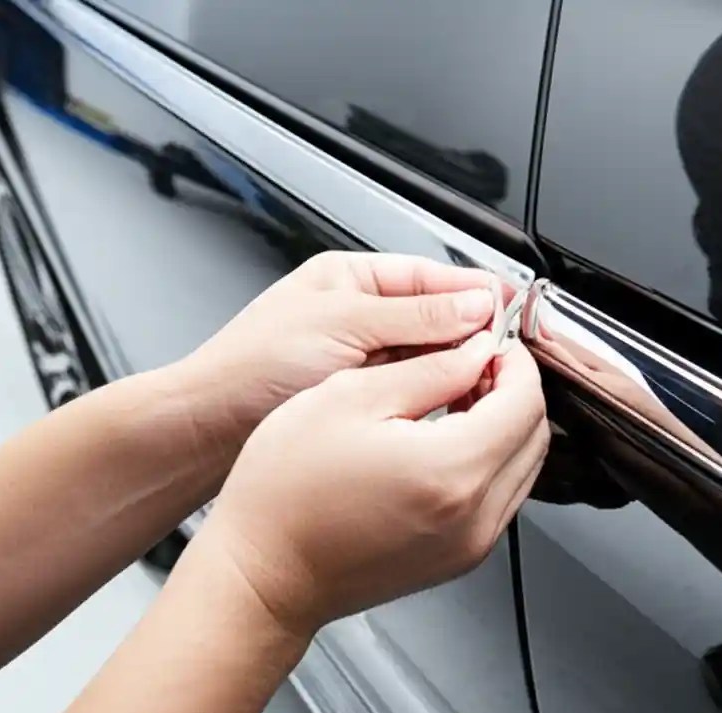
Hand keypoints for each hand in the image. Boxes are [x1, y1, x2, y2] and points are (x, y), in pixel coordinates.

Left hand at [169, 251, 503, 449]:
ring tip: (483, 378)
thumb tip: (475, 304)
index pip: (433, 275)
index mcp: (353, 279)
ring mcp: (363, 358)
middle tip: (503, 351)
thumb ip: (416, 316)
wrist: (209, 428)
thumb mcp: (342, 325)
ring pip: (431, 357)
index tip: (512, 307)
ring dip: (455, 367)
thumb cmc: (251, 366)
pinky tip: (451, 406)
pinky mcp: (362, 398)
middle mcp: (362, 315)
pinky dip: (436, 396)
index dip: (475, 290)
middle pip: (438, 317)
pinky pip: (415, 391)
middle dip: (470, 333)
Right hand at [193, 333, 548, 637]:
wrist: (263, 575)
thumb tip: (477, 351)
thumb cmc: (285, 494)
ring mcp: (471, 544)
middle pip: (534, 435)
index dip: (514, 361)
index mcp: (452, 469)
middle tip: (473, 365)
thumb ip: (430, 369)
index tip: (490, 342)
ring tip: (456, 399)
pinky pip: (501, 497)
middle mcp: (475, 515)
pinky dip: (489, 461)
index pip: (525, 401)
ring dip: (503, 425)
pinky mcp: (460, 558)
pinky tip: (446, 440)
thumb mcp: (350, 398)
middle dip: (513, 390)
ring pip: (523, 467)